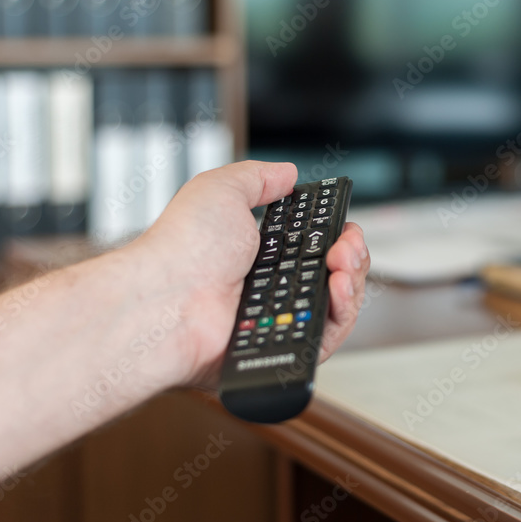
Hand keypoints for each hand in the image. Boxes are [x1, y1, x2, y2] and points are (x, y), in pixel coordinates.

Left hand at [130, 161, 368, 389]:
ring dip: (351, 279)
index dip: (334, 235)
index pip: (312, 245)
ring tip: (341, 262)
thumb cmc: (183, 247)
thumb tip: (287, 172)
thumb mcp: (221, 188)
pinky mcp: (281, 348)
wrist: (169, 298)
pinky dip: (342, 311)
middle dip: (350, 254)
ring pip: (336, 304)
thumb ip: (258, 177)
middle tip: (346, 243)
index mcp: (255, 252)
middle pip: (331, 274)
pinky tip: (336, 288)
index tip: (343, 225)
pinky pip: (328, 336)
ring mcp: (276, 319)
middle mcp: (267, 287)